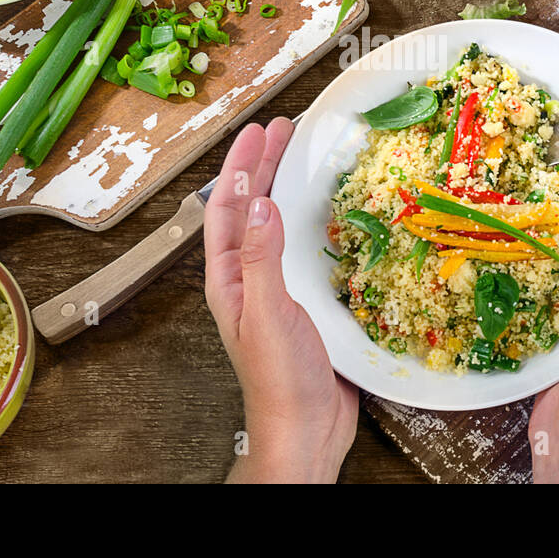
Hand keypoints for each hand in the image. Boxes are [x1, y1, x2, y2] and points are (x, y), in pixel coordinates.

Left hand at [204, 117, 357, 482]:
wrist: (308, 428)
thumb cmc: (279, 380)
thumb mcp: (266, 313)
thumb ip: (262, 259)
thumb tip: (261, 203)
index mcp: (229, 279)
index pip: (227, 209)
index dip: (239, 167)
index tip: (257, 133)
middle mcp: (249, 278)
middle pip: (251, 208)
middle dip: (262, 166)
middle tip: (281, 129)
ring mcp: (278, 287)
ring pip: (278, 224)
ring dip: (288, 187)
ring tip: (302, 154)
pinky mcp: (307, 299)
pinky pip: (306, 248)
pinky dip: (316, 220)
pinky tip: (331, 208)